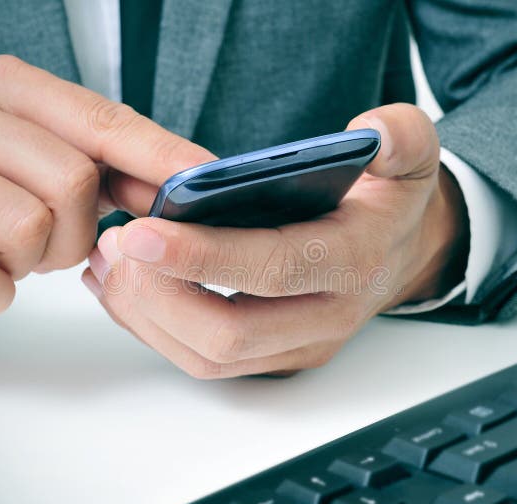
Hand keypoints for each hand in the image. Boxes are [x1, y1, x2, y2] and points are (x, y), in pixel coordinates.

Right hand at [0, 55, 213, 333]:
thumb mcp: (54, 175)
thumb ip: (117, 170)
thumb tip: (191, 182)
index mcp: (9, 88)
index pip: (104, 120)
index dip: (160, 157)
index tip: (207, 181)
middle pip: (72, 180)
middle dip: (77, 234)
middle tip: (50, 242)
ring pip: (28, 227)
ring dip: (33, 262)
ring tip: (7, 254)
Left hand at [83, 103, 468, 377]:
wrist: (399, 254)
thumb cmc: (389, 203)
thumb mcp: (409, 156)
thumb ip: (401, 137)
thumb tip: (370, 130)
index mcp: (356, 262)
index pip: (275, 269)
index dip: (204, 257)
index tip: (141, 233)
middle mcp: (327, 317)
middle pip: (231, 333)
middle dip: (159, 296)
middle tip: (114, 245)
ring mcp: (298, 346)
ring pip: (209, 358)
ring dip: (147, 316)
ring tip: (107, 263)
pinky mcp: (274, 357)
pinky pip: (205, 360)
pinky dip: (154, 328)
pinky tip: (124, 287)